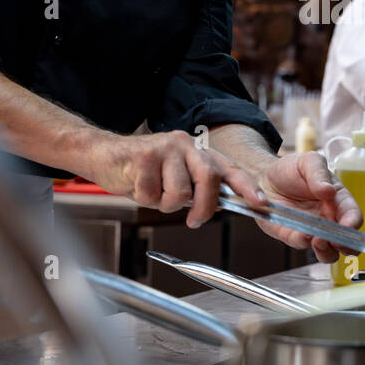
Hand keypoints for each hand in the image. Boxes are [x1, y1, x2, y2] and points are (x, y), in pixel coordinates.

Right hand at [84, 130, 266, 225]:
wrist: (103, 154)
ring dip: (164, 203)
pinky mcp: (142, 156)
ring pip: (178, 192)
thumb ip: (195, 185)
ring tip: (152, 193)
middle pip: (208, 178)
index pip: (228, 168)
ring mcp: (163, 148)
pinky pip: (152, 195)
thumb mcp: (174, 173)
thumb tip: (216, 205)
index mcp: (196, 149)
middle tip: (195, 220)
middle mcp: (184, 144)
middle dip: (204, 206)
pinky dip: (144, 199)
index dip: (247, 186)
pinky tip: (136, 186)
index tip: (261, 202)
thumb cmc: (141, 169)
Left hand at [255, 151, 362, 262]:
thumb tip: (329, 191)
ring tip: (318, 241)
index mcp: (339, 199)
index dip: (354, 222)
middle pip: (347, 241)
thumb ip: (319, 174)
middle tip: (336, 240)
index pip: (353, 215)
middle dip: (346, 245)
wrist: (266, 177)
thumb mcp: (308, 162)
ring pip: (329, 252)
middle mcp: (330, 218)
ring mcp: (314, 231)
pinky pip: (302, 244)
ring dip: (326, 251)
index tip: (349, 226)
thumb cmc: (293, 169)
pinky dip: (303, 242)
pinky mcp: (294, 236)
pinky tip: (302, 234)